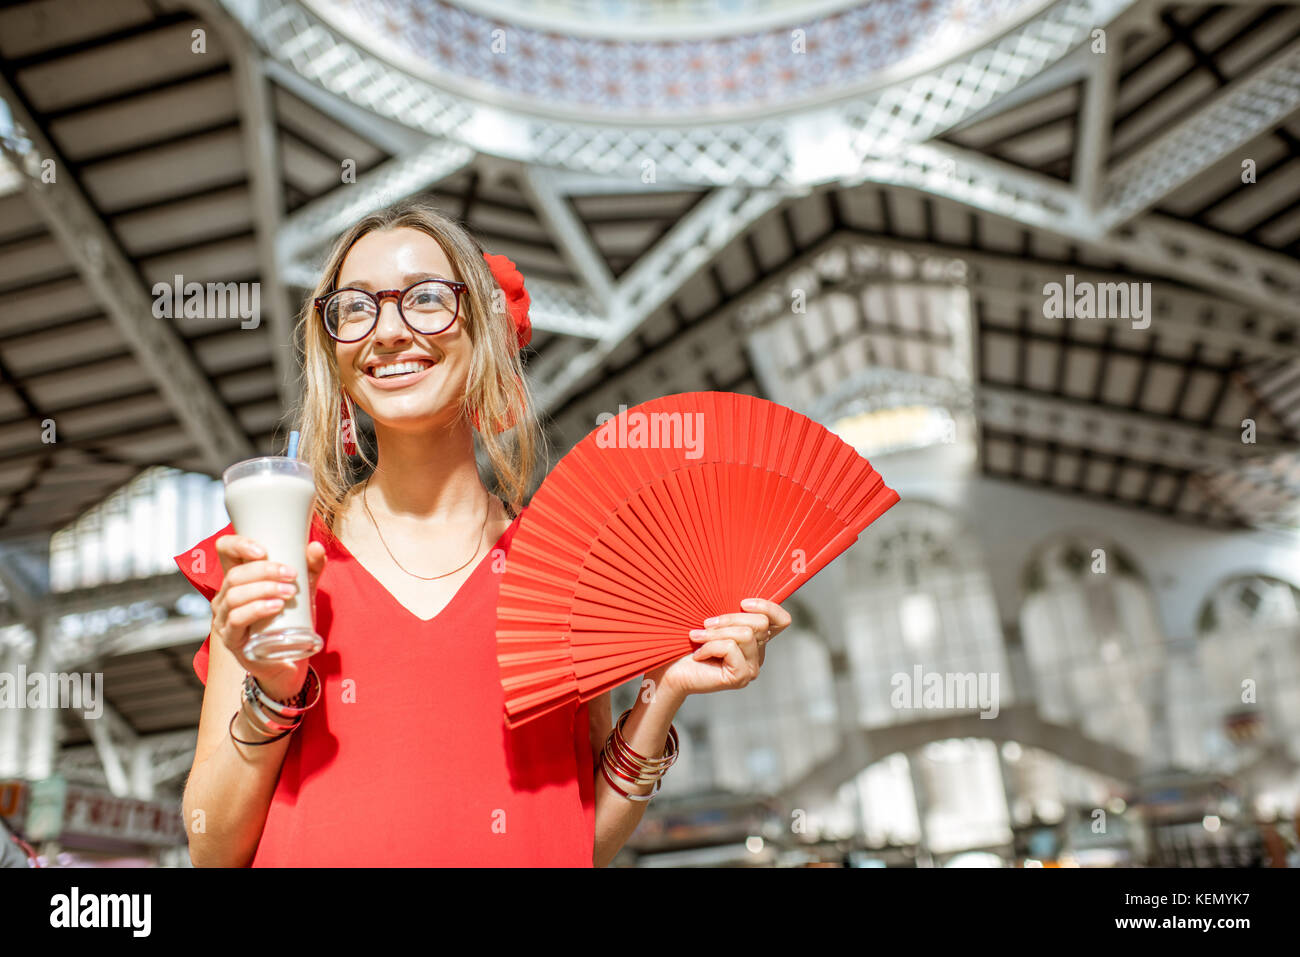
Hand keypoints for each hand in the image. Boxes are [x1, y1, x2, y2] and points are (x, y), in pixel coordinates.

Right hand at [211, 535, 326, 698]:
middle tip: (291, 575)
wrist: (288, 660)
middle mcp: (224, 597)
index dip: (238, 544)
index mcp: (238, 579)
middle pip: (234, 575)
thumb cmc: (290, 620)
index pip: (225, 550)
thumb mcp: (303, 591)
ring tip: (289, 592)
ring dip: (263, 589)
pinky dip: (257, 609)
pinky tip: (275, 606)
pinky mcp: (231, 639)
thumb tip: (316, 546)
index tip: (264, 550)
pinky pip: (237, 620)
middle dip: (264, 571)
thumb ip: (311, 569)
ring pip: (234, 596)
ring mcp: (223, 619)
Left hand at [648, 598, 791, 699]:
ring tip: (698, 638)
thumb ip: (731, 610)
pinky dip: (710, 646)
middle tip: (705, 624)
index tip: (743, 602)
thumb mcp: (713, 620)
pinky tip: (698, 655)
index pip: (782, 620)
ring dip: (716, 633)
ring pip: (745, 635)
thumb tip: (741, 597)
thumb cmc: (688, 642)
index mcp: (755, 637)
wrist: (670, 669)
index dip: (768, 607)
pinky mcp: (741, 677)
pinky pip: (731, 648)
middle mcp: (758, 653)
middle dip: (729, 618)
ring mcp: (751, 667)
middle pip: (761, 623)